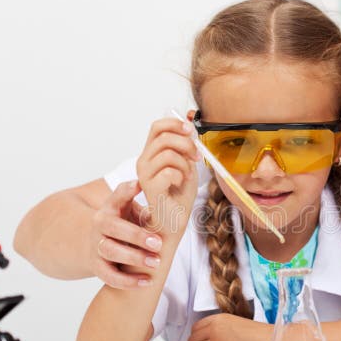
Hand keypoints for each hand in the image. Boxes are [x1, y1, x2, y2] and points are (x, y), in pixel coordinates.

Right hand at [91, 180, 162, 289]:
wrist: (98, 243)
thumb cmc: (123, 221)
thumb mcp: (128, 206)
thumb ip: (137, 196)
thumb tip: (146, 181)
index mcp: (109, 208)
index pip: (116, 199)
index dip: (127, 194)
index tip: (143, 192)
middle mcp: (99, 226)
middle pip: (113, 228)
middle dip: (136, 236)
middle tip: (159, 243)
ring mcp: (96, 246)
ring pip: (110, 252)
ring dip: (134, 257)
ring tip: (156, 263)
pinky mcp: (97, 266)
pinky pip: (109, 276)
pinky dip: (128, 281)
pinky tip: (148, 281)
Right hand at [136, 118, 199, 238]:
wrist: (175, 220)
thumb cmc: (180, 194)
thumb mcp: (187, 164)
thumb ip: (186, 145)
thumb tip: (189, 120)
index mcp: (151, 153)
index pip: (158, 126)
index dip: (176, 124)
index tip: (191, 131)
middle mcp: (144, 161)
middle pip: (164, 136)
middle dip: (187, 144)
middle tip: (196, 157)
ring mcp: (144, 174)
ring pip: (168, 153)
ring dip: (185, 164)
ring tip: (187, 176)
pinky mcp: (150, 187)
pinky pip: (169, 171)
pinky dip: (181, 175)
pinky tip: (181, 183)